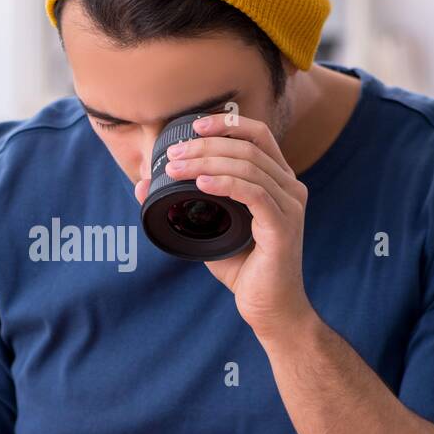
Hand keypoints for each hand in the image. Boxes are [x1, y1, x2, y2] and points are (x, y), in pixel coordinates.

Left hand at [134, 111, 314, 339]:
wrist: (270, 309)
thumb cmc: (244, 270)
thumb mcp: (208, 230)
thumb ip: (183, 205)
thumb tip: (143, 184)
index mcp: (277, 181)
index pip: (257, 136)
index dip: (226, 123)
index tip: (192, 126)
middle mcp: (290, 188)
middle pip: (248, 147)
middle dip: (205, 145)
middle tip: (172, 156)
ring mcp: (290, 206)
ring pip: (249, 166)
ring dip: (207, 162)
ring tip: (176, 169)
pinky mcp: (283, 227)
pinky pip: (255, 194)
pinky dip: (226, 183)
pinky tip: (201, 183)